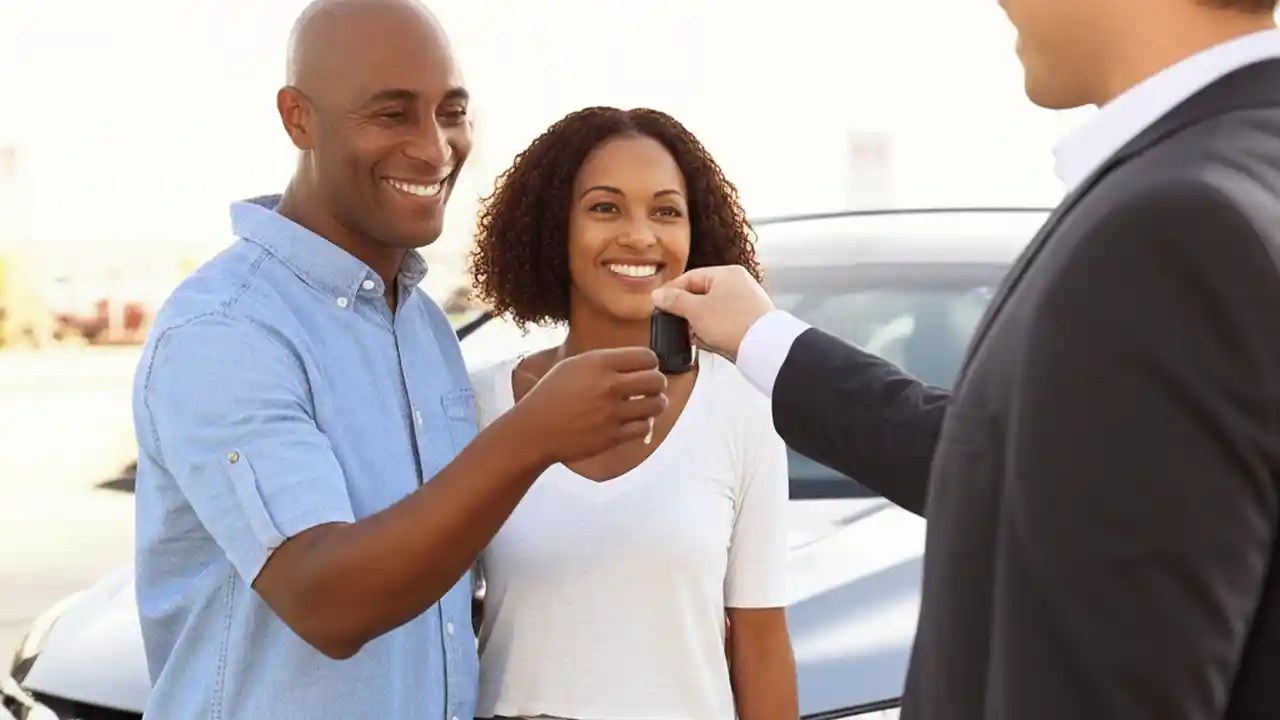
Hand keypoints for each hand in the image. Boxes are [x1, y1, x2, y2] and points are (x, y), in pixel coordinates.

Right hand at [514, 347, 666, 463]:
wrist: (535, 430)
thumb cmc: (552, 395)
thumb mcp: (573, 366)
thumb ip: (605, 362)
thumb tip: (636, 363)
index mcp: (599, 363)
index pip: (646, 357)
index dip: (650, 363)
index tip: (646, 368)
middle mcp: (609, 385)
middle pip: (657, 380)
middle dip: (657, 383)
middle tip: (650, 387)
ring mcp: (612, 412)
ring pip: (656, 404)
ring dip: (655, 403)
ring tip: (648, 404)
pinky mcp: (613, 436)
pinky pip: (644, 427)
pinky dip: (643, 424)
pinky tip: (635, 421)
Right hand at [651, 265, 773, 361]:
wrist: (763, 347)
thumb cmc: (732, 323)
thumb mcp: (695, 310)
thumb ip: (674, 301)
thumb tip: (657, 294)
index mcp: (726, 273)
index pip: (690, 277)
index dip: (671, 291)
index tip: (658, 304)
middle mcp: (738, 284)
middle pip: (701, 294)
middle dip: (686, 311)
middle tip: (673, 323)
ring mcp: (745, 303)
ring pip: (712, 310)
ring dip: (698, 323)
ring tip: (691, 335)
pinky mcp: (749, 322)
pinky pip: (723, 323)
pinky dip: (712, 331)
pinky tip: (706, 342)